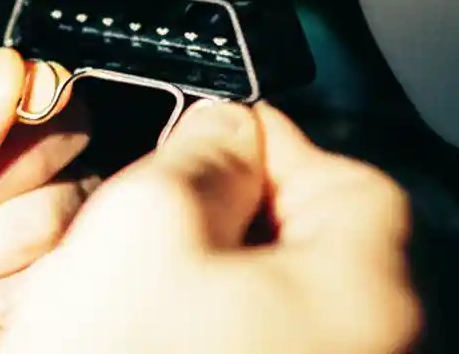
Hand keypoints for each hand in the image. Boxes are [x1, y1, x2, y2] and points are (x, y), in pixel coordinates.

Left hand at [0, 49, 92, 353]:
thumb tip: (6, 74)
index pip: (8, 84)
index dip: (8, 111)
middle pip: (63, 137)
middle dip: (9, 182)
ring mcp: (13, 253)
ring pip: (83, 204)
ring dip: (15, 246)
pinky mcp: (41, 312)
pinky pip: (91, 274)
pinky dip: (41, 292)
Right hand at [0, 101, 421, 353]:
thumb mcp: (146, 224)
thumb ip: (199, 152)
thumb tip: (222, 127)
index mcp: (363, 287)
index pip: (338, 169)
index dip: (257, 140)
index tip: (193, 135)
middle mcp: (361, 346)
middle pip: (289, 239)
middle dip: (197, 216)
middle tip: (128, 218)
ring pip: (245, 299)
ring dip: (169, 277)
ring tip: (95, 288)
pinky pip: (225, 348)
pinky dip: (167, 331)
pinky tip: (105, 339)